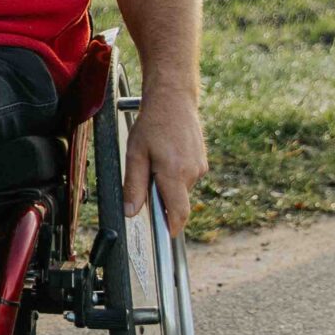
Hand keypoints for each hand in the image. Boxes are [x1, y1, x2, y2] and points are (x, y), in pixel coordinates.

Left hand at [123, 89, 205, 238]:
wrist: (174, 99)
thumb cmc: (152, 124)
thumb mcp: (135, 154)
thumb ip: (133, 185)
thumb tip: (131, 212)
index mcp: (174, 173)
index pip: (178, 212)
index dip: (172, 227)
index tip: (166, 234)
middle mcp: (192, 173)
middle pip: (177, 200)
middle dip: (163, 198)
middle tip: (147, 176)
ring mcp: (200, 166)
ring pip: (182, 188)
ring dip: (168, 183)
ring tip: (156, 158)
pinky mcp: (203, 160)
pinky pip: (187, 176)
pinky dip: (175, 173)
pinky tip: (166, 154)